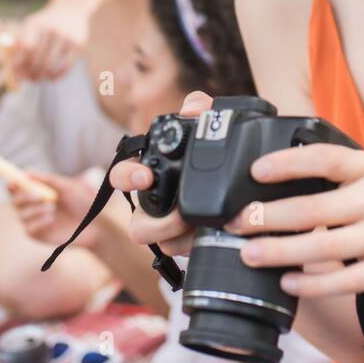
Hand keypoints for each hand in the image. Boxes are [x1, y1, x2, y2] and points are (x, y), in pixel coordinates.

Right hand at [8, 170, 104, 247]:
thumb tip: (27, 172)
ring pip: (21, 215)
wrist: (94, 225)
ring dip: (34, 209)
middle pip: (14, 202)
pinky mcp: (38, 235)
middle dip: (24, 197)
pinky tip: (51, 219)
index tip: (14, 182)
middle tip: (38, 195)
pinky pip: (29, 229)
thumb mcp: (67, 188)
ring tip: (52, 208)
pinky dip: (38, 222)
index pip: (17, 188)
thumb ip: (47, 180)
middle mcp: (33, 207)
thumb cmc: (82, 203)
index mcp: (38, 192)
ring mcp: (34, 222)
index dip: (12, 184)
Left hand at [12, 3, 88, 81]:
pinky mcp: (78, 44)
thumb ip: (18, 48)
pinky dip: (57, 76)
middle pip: (37, 58)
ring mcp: (66, 36)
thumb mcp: (30, 28)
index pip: (24, 48)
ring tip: (39, 79)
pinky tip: (52, 78)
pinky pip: (66, 66)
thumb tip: (13, 74)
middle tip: (29, 80)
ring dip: (42, 76)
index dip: (19, 63)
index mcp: (35, 24)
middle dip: (30, 73)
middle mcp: (50, 28)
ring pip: (50, 64)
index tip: (16, 74)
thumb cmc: (44, 24)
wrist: (71, 9)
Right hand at [109, 90, 213, 257]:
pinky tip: (209, 233)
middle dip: (156, 223)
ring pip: (161, 245)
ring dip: (179, 236)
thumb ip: (201, 109)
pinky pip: (182, 254)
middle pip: (137, 227)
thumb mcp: (207, 128)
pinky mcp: (185, 245)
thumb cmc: (211, 152)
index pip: (121, 177)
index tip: (144, 177)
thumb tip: (195, 108)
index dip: (126, 176)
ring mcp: (168, 229)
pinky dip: (194, 245)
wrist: (243, 184)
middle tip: (178, 215)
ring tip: (199, 223)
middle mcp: (153, 205)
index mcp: (150, 174)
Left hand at [220, 143, 363, 298]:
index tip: (256, 171)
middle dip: (269, 216)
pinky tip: (288, 282)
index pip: (326, 159)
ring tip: (250, 253)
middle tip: (236, 222)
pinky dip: (314, 283)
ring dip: (282, 252)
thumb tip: (277, 176)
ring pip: (325, 246)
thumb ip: (338, 174)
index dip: (289, 163)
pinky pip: (346, 279)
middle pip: (315, 208)